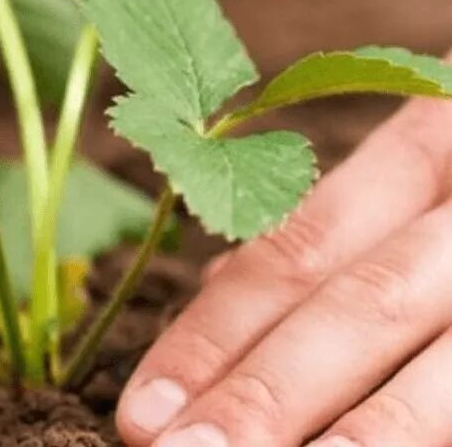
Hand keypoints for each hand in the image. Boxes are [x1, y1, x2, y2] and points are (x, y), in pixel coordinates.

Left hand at [117, 82, 451, 446]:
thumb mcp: (417, 176)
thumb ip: (333, 231)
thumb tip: (217, 292)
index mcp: (432, 147)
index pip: (297, 247)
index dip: (215, 332)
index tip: (143, 408)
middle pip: (360, 309)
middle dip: (265, 396)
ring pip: (444, 384)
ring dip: (350, 444)